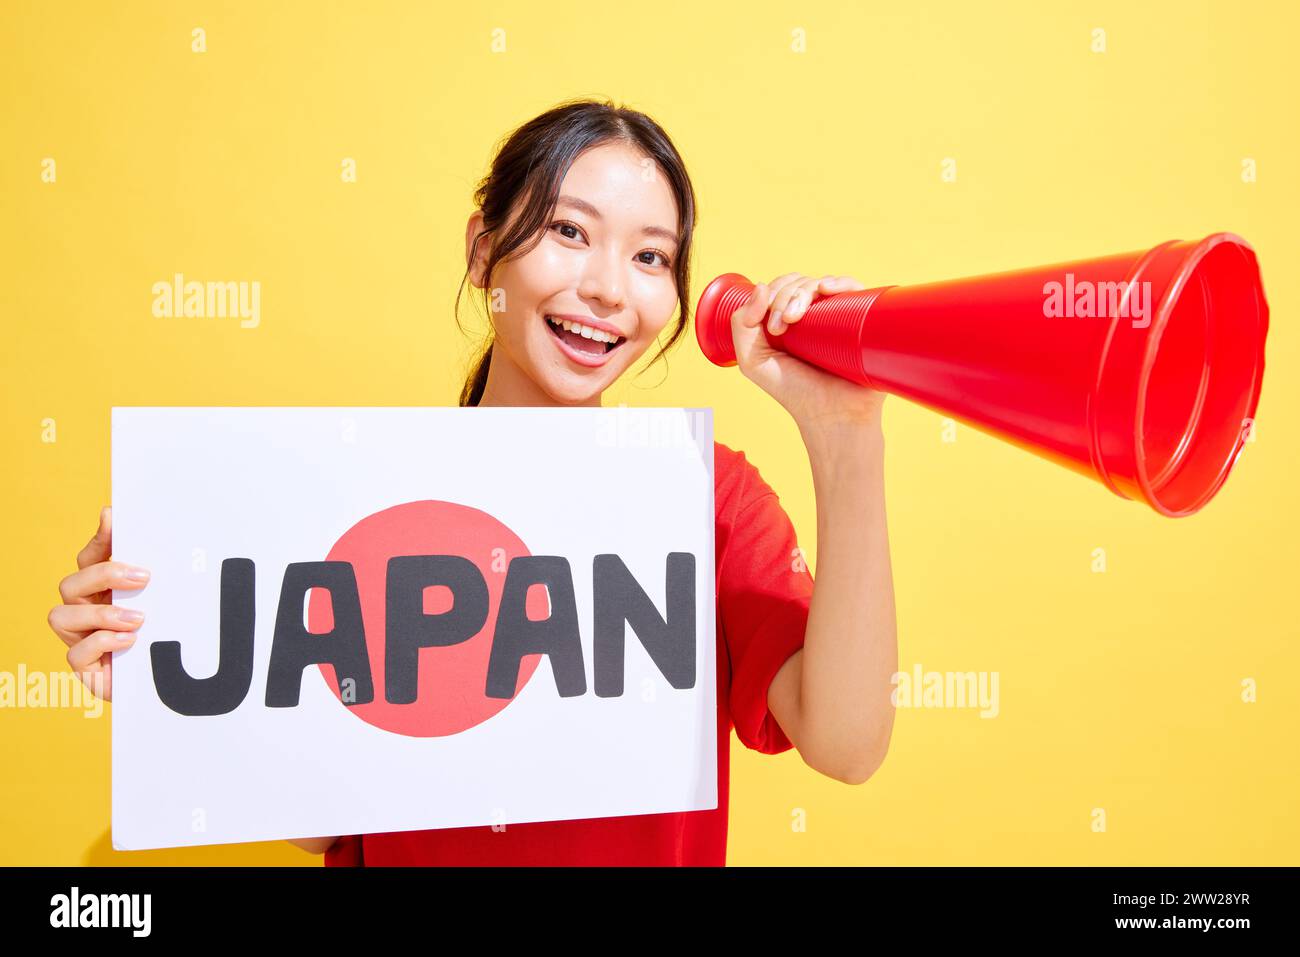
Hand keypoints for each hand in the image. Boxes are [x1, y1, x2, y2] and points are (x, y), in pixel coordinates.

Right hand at [47, 507, 150, 701]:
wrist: (174, 684)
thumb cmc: (166, 635)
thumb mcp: (165, 600)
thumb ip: (155, 571)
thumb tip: (146, 531)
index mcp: (103, 590)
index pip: (90, 557)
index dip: (98, 538)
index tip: (113, 518)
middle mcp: (86, 611)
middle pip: (72, 582)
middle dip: (104, 575)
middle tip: (143, 578)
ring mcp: (81, 639)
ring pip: (61, 614)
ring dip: (101, 613)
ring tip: (138, 619)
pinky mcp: (85, 668)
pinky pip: (76, 653)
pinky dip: (101, 642)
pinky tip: (129, 641)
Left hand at [729, 273, 886, 429]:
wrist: (833, 415)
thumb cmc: (795, 392)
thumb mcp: (753, 362)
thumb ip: (741, 326)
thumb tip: (761, 286)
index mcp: (788, 320)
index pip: (778, 289)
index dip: (771, 295)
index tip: (773, 328)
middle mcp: (814, 314)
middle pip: (797, 283)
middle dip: (784, 297)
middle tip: (782, 329)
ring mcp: (838, 314)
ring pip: (820, 283)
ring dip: (803, 291)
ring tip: (797, 319)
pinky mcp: (862, 317)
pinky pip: (852, 286)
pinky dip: (838, 281)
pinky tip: (826, 289)